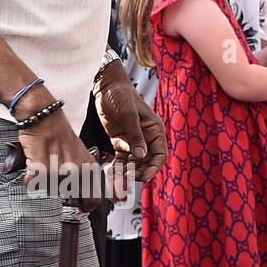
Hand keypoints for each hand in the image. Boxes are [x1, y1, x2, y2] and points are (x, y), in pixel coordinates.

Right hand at [17, 107, 103, 212]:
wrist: (43, 116)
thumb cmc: (58, 132)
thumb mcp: (79, 154)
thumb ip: (81, 175)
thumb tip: (79, 195)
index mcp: (89, 167)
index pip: (93, 199)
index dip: (84, 206)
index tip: (79, 207)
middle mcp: (77, 171)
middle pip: (65, 196)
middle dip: (57, 187)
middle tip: (53, 171)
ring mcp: (60, 171)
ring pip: (47, 189)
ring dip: (42, 180)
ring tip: (44, 163)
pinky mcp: (42, 169)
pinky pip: (33, 183)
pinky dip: (30, 176)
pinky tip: (34, 162)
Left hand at [93, 61, 166, 185]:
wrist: (106, 88)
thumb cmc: (121, 95)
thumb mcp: (129, 114)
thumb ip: (135, 135)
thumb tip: (142, 155)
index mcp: (155, 130)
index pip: (159, 154)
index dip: (154, 168)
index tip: (144, 178)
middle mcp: (146, 137)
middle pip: (147, 161)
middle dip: (139, 171)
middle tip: (128, 178)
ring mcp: (133, 141)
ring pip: (134, 162)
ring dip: (128, 171)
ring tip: (118, 176)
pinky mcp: (121, 141)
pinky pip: (122, 158)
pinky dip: (118, 166)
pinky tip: (112, 171)